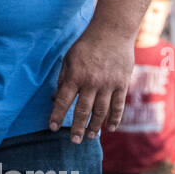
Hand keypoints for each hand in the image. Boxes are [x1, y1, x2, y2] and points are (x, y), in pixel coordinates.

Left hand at [49, 21, 134, 143]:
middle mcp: (91, 83)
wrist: (112, 32)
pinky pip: (118, 106)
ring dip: (95, 126)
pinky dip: (115, 118)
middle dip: (77, 128)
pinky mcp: (121, 84)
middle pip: (83, 111)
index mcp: (75, 75)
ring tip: (90, 137)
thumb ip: (64, 78)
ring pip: (101, 112)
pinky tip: (110, 128)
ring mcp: (108, 85)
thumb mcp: (69, 57)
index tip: (52, 128)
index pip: (63, 100)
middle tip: (74, 141)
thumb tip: (56, 97)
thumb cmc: (87, 44)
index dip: (57, 115)